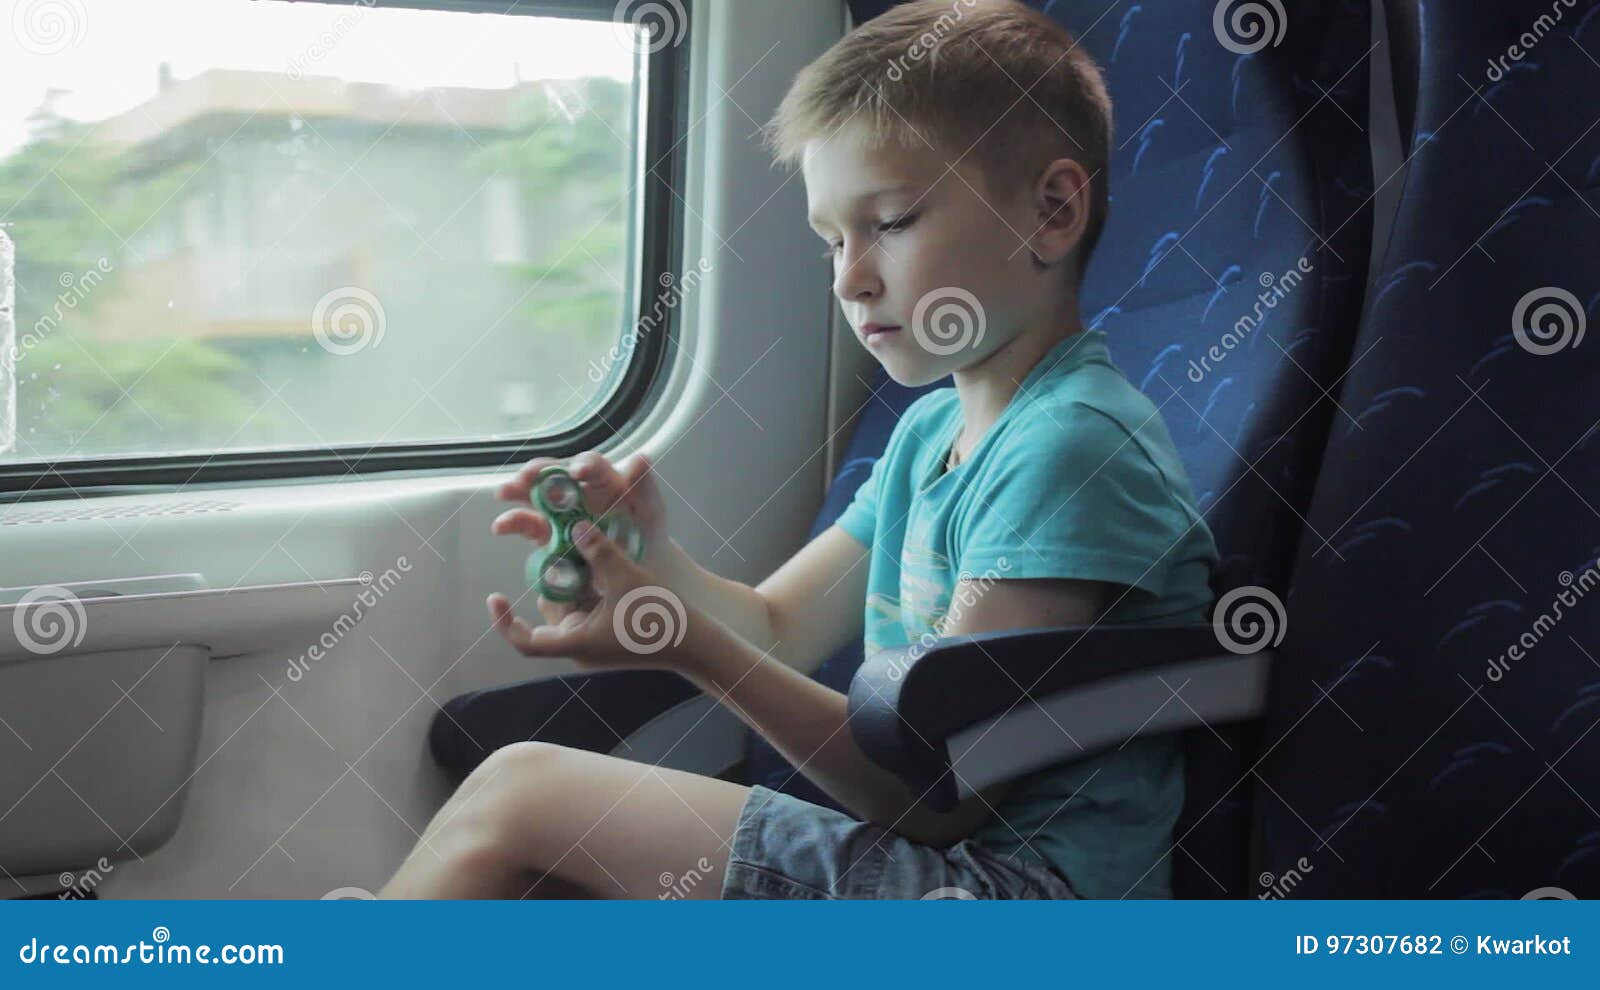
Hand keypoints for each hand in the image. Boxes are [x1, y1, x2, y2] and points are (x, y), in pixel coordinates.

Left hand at [487, 518, 695, 672]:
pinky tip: (605, 569)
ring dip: (574, 583)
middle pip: (549, 614)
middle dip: (554, 583)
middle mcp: (581, 647)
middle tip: (565, 553)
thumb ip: (599, 551)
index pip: (526, 641)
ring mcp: (595, 643)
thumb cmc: (660, 619)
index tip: (495, 597)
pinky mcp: (609, 636)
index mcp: (577, 642)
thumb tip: (576, 524)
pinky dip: (590, 590)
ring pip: (569, 608)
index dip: (505, 621)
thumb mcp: (627, 578)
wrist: (696, 644)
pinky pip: (587, 610)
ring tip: (588, 555)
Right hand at [492, 450, 669, 566]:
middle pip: (555, 473)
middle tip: (527, 475)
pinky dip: (513, 522)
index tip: (577, 472)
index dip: (583, 466)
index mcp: (605, 481)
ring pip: (535, 493)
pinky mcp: (547, 532)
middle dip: (540, 471)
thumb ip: (644, 487)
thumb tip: (641, 456)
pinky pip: (527, 523)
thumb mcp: (650, 512)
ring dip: (518, 490)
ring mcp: (561, 511)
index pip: (592, 466)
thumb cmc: (645, 534)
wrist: (636, 568)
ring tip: (505, 492)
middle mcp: (580, 491)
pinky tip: (501, 526)